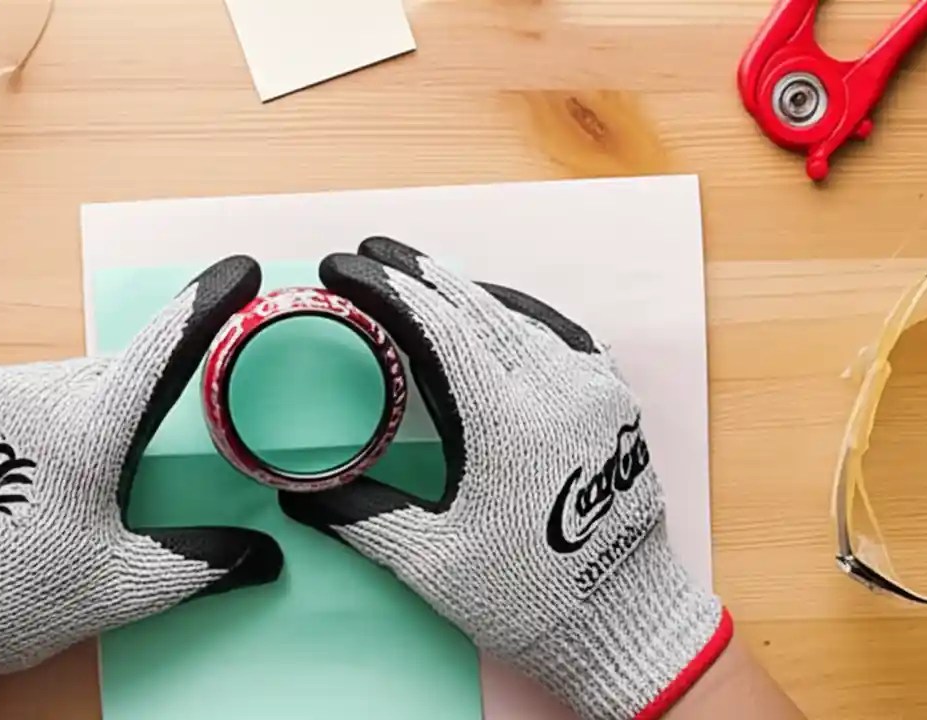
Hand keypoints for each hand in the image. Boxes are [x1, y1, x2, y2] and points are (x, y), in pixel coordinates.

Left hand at [0, 256, 282, 717]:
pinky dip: (24, 420)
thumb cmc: (6, 601)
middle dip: (129, 409)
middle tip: (115, 478)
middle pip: (111, 375)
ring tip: (50, 490)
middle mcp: (33, 393)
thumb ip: (198, 563)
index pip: (161, 351)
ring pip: (59, 382)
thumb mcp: (118, 588)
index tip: (239, 273)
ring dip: (75, 415)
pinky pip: (7, 391)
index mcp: (87, 435)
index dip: (205, 307)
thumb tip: (262, 556)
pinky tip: (7, 475)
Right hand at [280, 238, 730, 719]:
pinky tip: (494, 305)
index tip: (343, 267)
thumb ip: (361, 516)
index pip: (434, 328)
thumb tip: (299, 495)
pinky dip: (516, 311)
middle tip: (370, 252)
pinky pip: (561, 334)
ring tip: (418, 271)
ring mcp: (593, 391)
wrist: (627, 625)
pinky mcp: (615, 402)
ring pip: (517, 313)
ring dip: (463, 288)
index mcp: (505, 425)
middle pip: (473, 306)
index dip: (383, 289)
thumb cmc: (532, 598)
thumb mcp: (433, 561)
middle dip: (416, 272)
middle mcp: (556, 392)